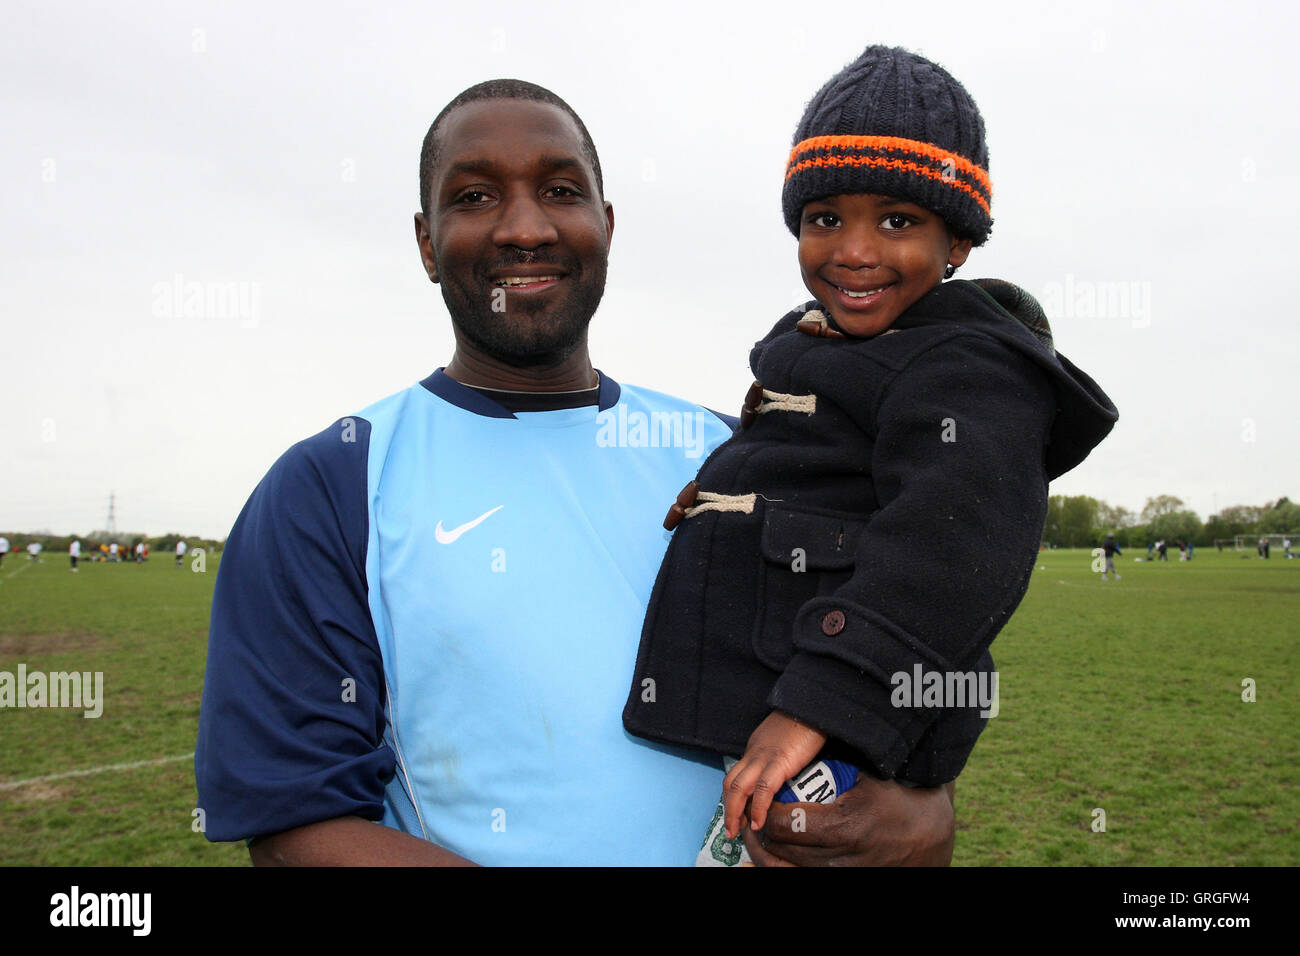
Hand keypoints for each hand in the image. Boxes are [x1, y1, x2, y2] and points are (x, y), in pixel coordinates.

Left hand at [722, 711, 826, 838]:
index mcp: (755, 749)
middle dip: (728, 809)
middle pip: (730, 783)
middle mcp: (754, 753)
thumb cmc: (803, 722)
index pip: (736, 776)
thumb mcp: (784, 741)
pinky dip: (758, 808)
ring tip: (737, 831)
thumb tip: (784, 777)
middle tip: (730, 830)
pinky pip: (763, 789)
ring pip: (739, 787)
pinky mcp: (779, 762)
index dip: (733, 798)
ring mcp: (764, 757)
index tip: (736, 816)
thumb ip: (779, 757)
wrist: (811, 706)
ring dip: (734, 813)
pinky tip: (759, 823)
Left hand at [741, 775, 955, 866]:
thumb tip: (800, 733)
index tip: (758, 802)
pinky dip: (784, 869)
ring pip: (789, 871)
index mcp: (845, 825)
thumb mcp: (867, 776)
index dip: (764, 814)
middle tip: (749, 821)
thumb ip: (832, 765)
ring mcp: (843, 874)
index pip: (786, 824)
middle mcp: (842, 856)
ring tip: (757, 840)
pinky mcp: (844, 881)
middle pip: (782, 851)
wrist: (928, 835)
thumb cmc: (896, 797)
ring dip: (767, 857)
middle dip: (760, 836)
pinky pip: (803, 879)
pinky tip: (771, 859)